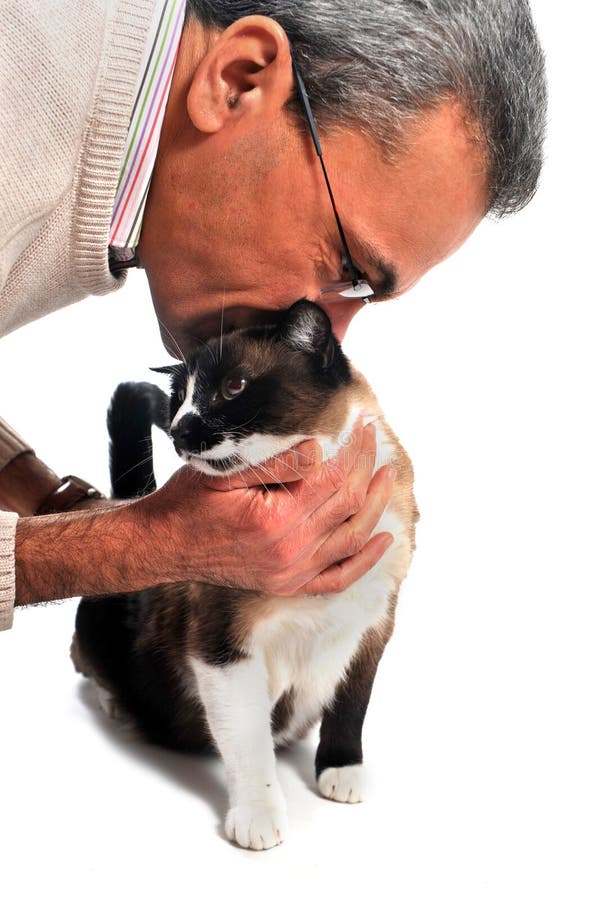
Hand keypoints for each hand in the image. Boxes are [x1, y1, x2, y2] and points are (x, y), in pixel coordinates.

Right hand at [136, 419, 395, 595]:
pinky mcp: (288, 584)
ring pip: (352, 539)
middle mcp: (290, 552)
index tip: (362, 426)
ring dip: (375, 507)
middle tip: (374, 442)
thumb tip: (321, 449)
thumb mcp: (224, 471)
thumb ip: (276, 463)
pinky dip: (364, 561)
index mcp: (276, 520)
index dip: (354, 450)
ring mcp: (291, 573)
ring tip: (386, 478)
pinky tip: (382, 540)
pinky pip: (338, 577)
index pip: (334, 478)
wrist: (163, 545)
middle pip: (349, 506)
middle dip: (367, 469)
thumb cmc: (187, 502)